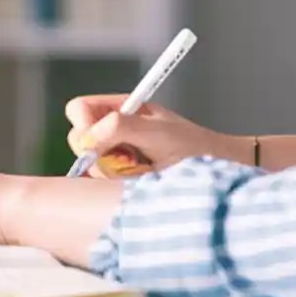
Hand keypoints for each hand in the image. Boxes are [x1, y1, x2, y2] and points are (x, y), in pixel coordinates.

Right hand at [65, 94, 252, 176]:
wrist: (217, 171)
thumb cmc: (193, 146)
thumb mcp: (158, 132)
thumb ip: (121, 128)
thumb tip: (88, 139)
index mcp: (120, 109)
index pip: (79, 109)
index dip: (83, 124)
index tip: (96, 142)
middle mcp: (113, 132)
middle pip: (78, 139)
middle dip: (97, 153)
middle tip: (126, 160)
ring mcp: (115, 158)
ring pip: (88, 167)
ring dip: (111, 173)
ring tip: (143, 172)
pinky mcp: (120, 182)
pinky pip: (101, 186)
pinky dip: (116, 188)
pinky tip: (140, 184)